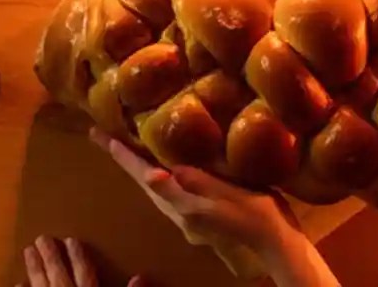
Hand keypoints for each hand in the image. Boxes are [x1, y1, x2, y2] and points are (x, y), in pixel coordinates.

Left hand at [18, 235, 98, 286]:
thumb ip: (96, 282)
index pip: (84, 271)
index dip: (78, 255)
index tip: (71, 240)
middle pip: (57, 271)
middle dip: (50, 253)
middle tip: (42, 238)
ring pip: (39, 280)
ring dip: (34, 266)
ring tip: (28, 250)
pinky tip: (19, 283)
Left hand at [89, 127, 299, 256]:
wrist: (275, 240)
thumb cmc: (254, 213)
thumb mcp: (224, 196)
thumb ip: (191, 185)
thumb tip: (152, 174)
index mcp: (181, 205)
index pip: (144, 176)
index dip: (123, 156)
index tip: (102, 136)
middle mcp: (179, 211)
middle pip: (143, 181)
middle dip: (124, 159)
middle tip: (104, 137)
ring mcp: (189, 213)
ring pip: (154, 186)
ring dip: (138, 166)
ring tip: (125, 147)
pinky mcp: (200, 212)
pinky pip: (170, 189)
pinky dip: (157, 173)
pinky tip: (163, 164)